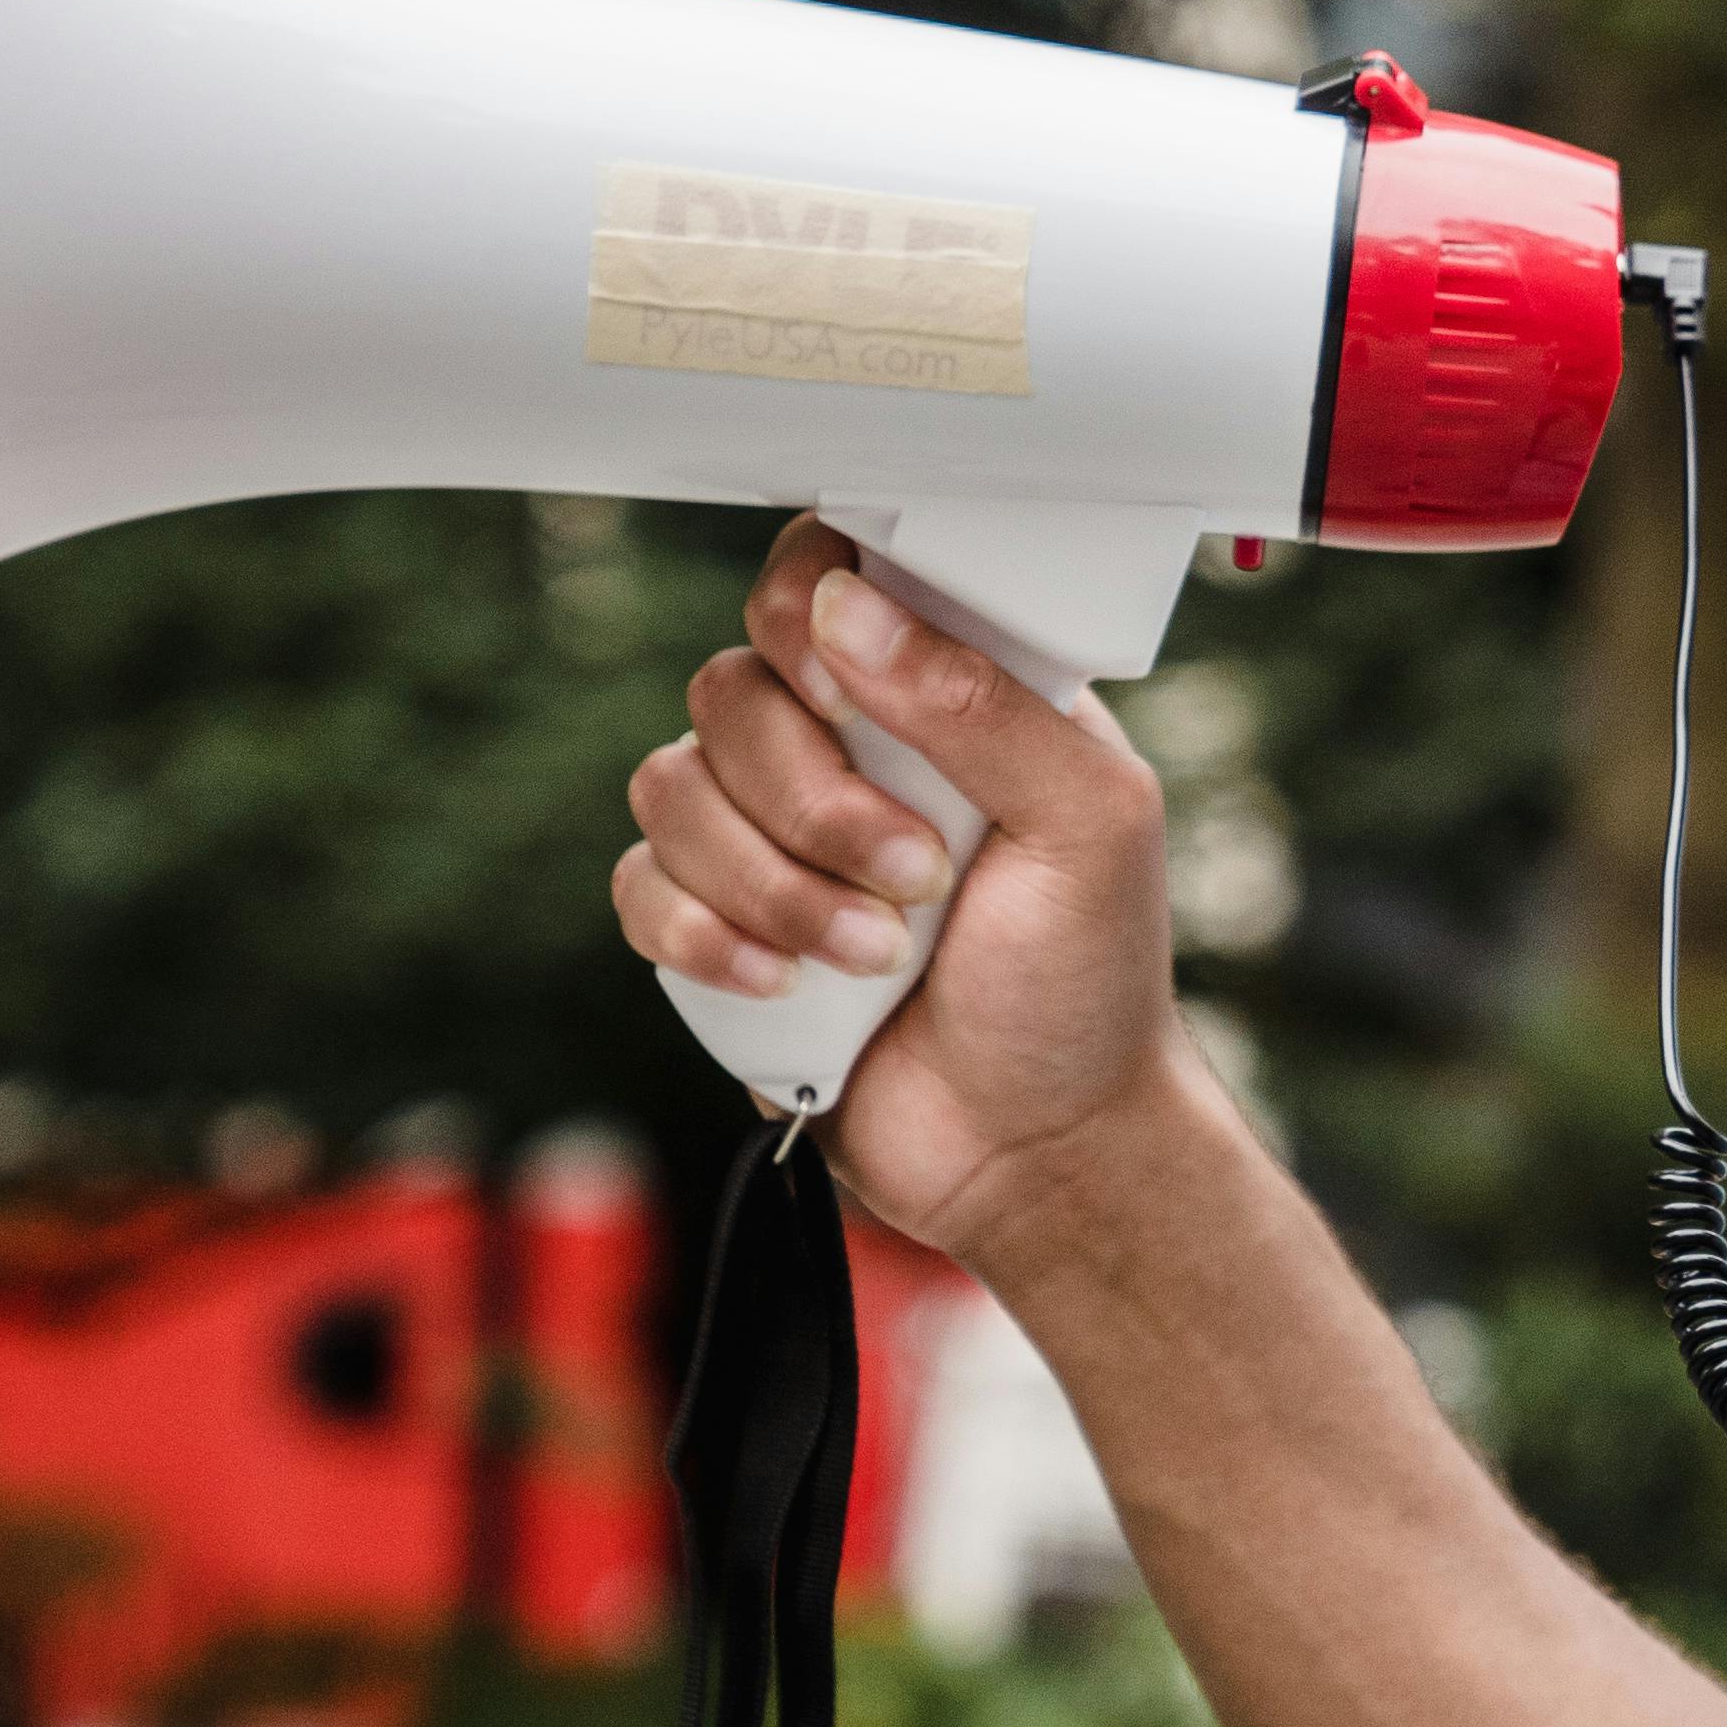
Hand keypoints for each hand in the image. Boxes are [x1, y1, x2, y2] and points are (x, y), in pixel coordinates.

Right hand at [608, 518, 1190, 1254]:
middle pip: (730, 689)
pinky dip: (705, 936)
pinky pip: (640, 886)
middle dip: (812, 798)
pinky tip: (786, 983)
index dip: (803, 614)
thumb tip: (847, 604)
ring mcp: (768, 834)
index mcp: (937, 687)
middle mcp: (843, 744)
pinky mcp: (714, 926)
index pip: (823, 577)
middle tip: (918, 878)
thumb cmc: (1086, 980)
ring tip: (877, 954)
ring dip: (773, 882)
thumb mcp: (1087, 824)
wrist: (1037, 1148)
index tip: (845, 694)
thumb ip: (980, 702)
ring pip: (669, 786)